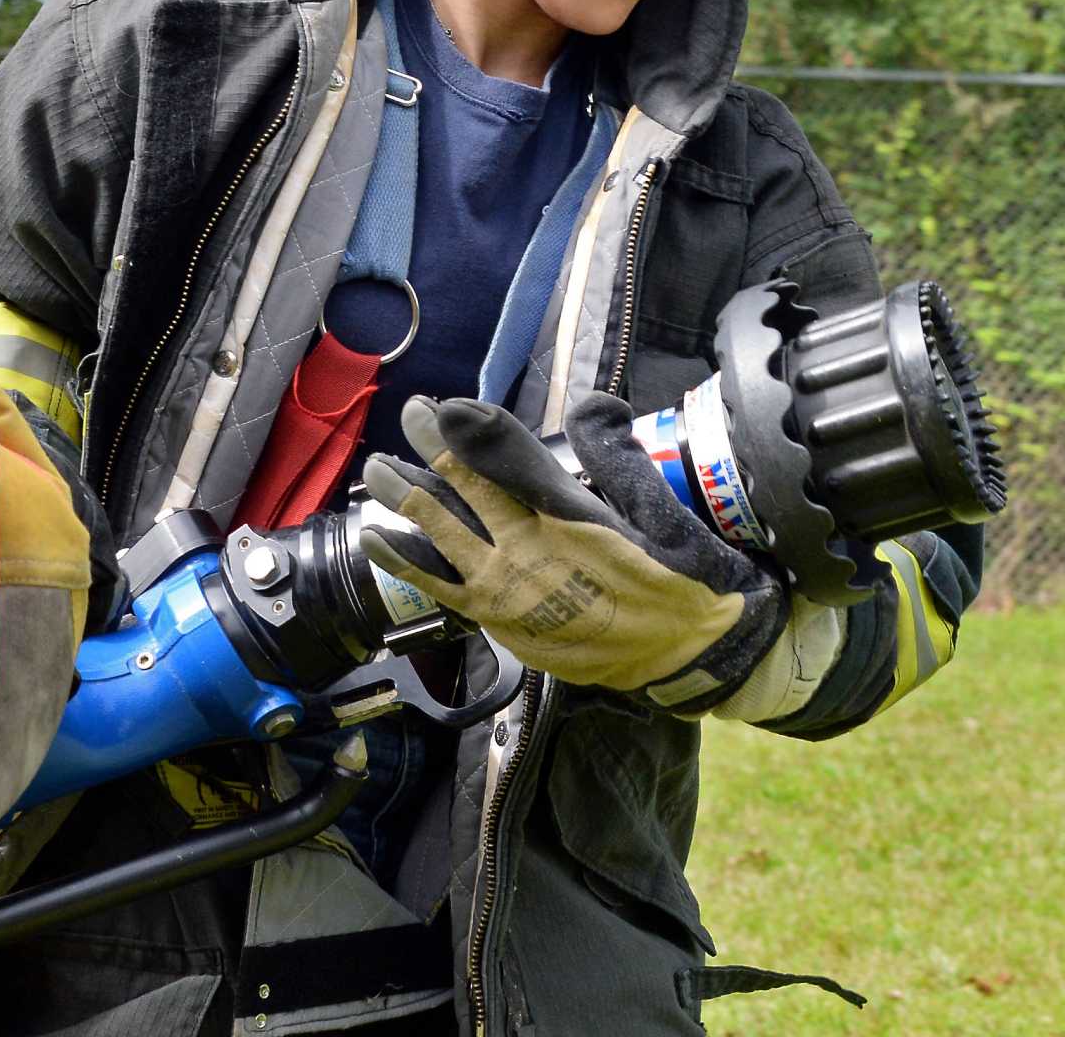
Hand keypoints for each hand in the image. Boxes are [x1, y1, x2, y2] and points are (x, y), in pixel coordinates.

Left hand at [359, 392, 786, 711]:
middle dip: (431, 452)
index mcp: (568, 521)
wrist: (689, 659)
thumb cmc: (680, 579)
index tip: (445, 407)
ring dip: (405, 502)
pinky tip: (380, 541)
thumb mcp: (661, 511)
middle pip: (462, 495)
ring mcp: (509, 595)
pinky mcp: (503, 626)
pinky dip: (408, 563)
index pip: (506, 462)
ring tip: (376, 472)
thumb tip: (593, 404)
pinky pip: (443, 589)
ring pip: (441, 541)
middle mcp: (529, 557)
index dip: (471, 431)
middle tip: (411, 416)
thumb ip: (617, 455)